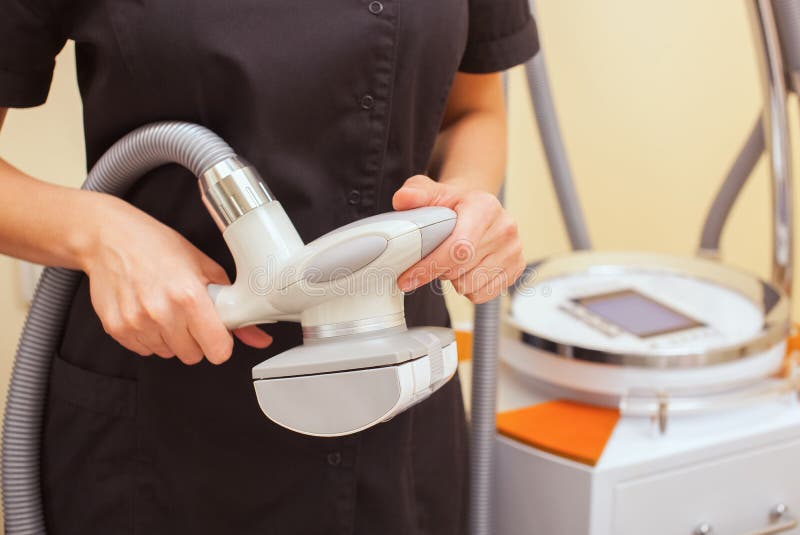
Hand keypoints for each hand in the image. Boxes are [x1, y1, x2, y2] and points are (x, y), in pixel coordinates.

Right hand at [79, 194, 271, 364]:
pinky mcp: (117, 328)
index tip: (218, 335)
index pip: (217, 350)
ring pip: (169, 353)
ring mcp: (137, 323)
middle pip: (193, 356)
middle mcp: (161, 312)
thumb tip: (258, 337)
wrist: (109, 238)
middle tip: (190, 315)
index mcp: (189, 296)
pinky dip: (149, 336)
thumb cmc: (158, 247)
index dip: (221, 344)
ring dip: (171, 338)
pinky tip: (147, 311)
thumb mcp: (205, 268)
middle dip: (196, 340)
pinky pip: (144, 349)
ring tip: (165, 308)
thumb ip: (233, 306)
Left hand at [392, 175, 524, 303]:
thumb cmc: (453, 204)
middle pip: (460, 270)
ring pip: (470, 285)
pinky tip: (466, 270)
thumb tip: (402, 199)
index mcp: (485, 207)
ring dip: (454, 280)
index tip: (406, 279)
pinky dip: (468, 288)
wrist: (477, 208)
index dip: (429, 266)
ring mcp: (514, 249)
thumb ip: (415, 193)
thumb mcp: (432, 193)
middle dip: (438, 271)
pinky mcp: (517, 268)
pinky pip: (482, 295)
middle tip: (433, 259)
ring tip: (453, 262)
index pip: (458, 248)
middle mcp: (505, 228)